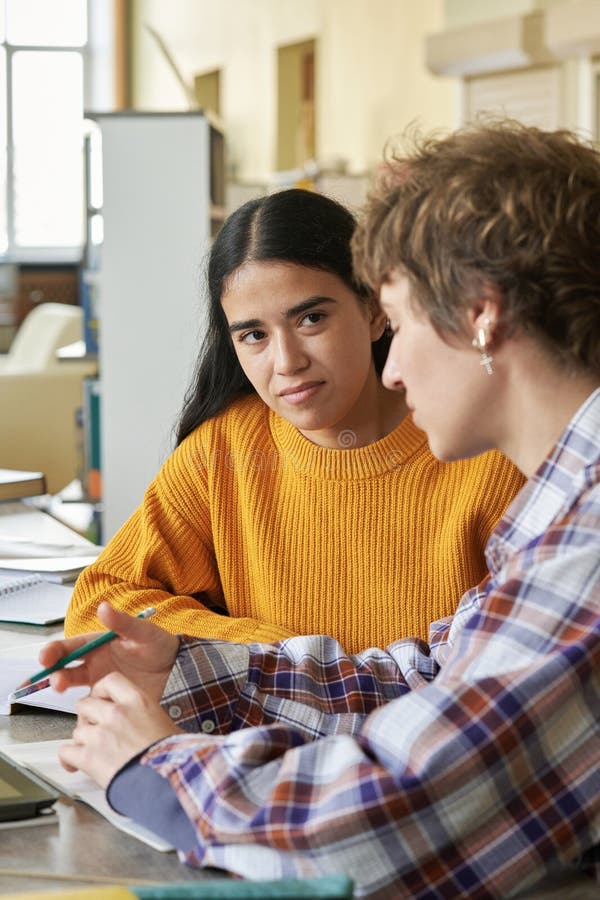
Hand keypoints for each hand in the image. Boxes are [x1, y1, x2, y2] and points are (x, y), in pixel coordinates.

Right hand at [39, 601, 179, 702]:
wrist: (179, 673)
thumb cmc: (161, 647)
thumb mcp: (144, 633)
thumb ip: (123, 623)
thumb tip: (103, 606)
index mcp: (99, 643)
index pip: (70, 646)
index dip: (55, 650)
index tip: (45, 657)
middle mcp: (94, 662)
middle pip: (65, 666)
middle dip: (54, 670)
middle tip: (53, 678)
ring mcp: (99, 681)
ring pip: (72, 683)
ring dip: (62, 684)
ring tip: (60, 687)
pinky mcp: (106, 699)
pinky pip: (87, 703)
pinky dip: (78, 706)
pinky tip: (77, 708)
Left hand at [59, 672, 180, 787]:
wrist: (167, 780)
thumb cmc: (173, 756)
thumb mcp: (164, 723)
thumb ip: (145, 716)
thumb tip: (143, 722)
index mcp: (137, 701)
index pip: (109, 681)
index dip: (101, 691)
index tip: (101, 699)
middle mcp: (116, 713)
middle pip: (85, 704)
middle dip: (87, 717)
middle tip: (94, 728)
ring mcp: (100, 734)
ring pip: (76, 730)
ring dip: (82, 741)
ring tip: (91, 752)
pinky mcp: (89, 757)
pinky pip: (66, 752)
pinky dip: (68, 760)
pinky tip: (74, 765)